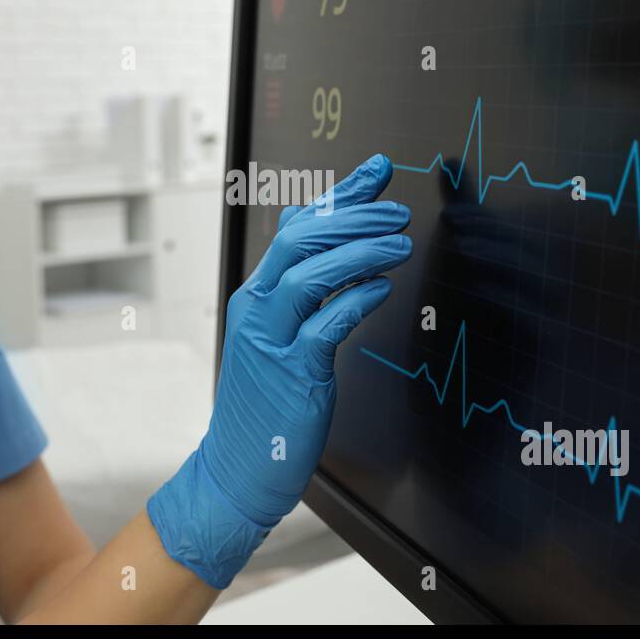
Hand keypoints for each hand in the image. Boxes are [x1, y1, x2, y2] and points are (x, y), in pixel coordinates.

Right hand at [147, 153, 411, 587]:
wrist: (237, 466)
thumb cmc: (267, 404)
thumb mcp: (282, 338)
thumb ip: (310, 297)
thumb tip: (352, 254)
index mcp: (256, 295)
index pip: (296, 227)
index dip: (339, 195)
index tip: (377, 172)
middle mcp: (257, 308)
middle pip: (300, 240)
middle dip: (352, 216)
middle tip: (396, 210)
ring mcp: (270, 339)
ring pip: (309, 274)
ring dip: (361, 252)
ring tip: (401, 243)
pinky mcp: (291, 372)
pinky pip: (325, 323)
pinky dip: (355, 299)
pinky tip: (381, 288)